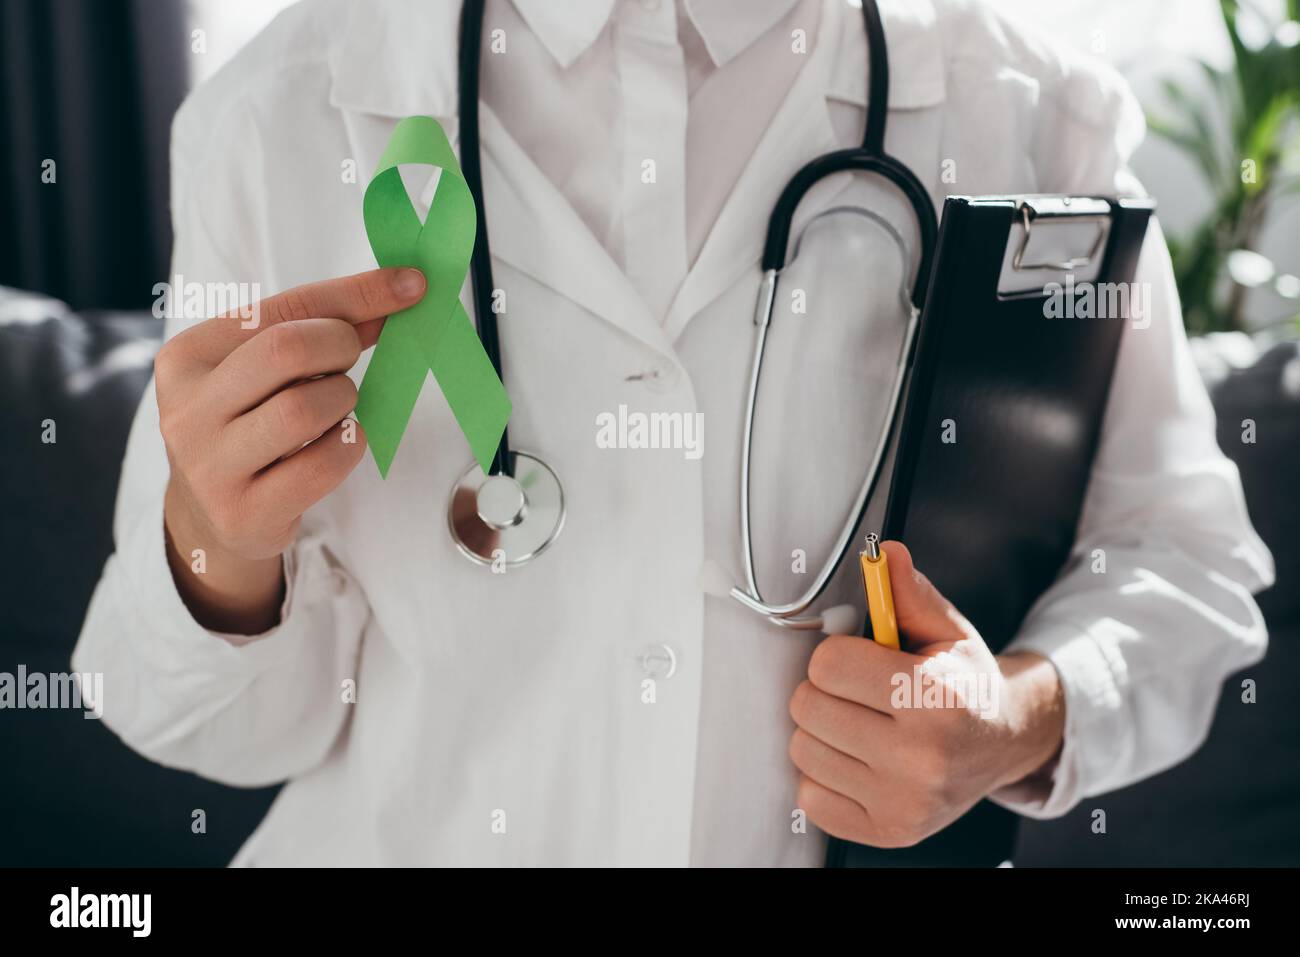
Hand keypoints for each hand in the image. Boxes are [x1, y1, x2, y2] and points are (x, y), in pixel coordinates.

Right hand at [157, 267, 426, 633]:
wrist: (210, 515)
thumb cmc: (250, 424)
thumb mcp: (265, 369)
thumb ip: (322, 326)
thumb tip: (399, 291)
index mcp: (188, 357)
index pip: (282, 307)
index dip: (356, 293)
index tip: (411, 284)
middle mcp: (187, 409)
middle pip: (286, 351)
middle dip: (340, 346)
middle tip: (349, 361)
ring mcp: (210, 465)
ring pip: (305, 410)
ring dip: (343, 402)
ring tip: (334, 407)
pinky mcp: (244, 512)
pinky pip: (322, 465)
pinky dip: (348, 446)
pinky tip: (337, 443)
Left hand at [788, 540, 1064, 847]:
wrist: (1004, 744)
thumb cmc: (966, 684)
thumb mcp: (947, 630)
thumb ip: (908, 592)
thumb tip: (884, 554)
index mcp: (936, 699)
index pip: (828, 666)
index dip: (837, 656)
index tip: (862, 661)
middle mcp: (922, 758)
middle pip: (808, 707)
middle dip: (826, 691)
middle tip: (860, 693)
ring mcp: (904, 802)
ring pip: (803, 750)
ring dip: (822, 733)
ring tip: (861, 725)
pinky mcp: (887, 832)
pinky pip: (809, 796)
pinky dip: (826, 776)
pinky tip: (860, 760)